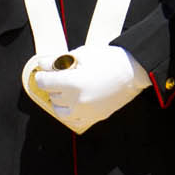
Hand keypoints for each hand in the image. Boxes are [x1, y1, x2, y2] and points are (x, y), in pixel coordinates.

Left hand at [27, 44, 152, 134]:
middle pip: (52, 95)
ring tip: (65, 89)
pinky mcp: (94, 117)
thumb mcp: (82, 54)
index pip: (44, 83)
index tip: (42, 72)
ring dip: (58, 100)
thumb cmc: (110, 59)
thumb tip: (43, 64)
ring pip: (59, 110)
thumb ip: (58, 60)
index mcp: (73, 83)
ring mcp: (86, 112)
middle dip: (52, 85)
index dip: (41, 75)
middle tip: (58, 75)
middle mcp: (78, 101)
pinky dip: (69, 112)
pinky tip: (72, 102)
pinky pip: (73, 120)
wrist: (134, 71)